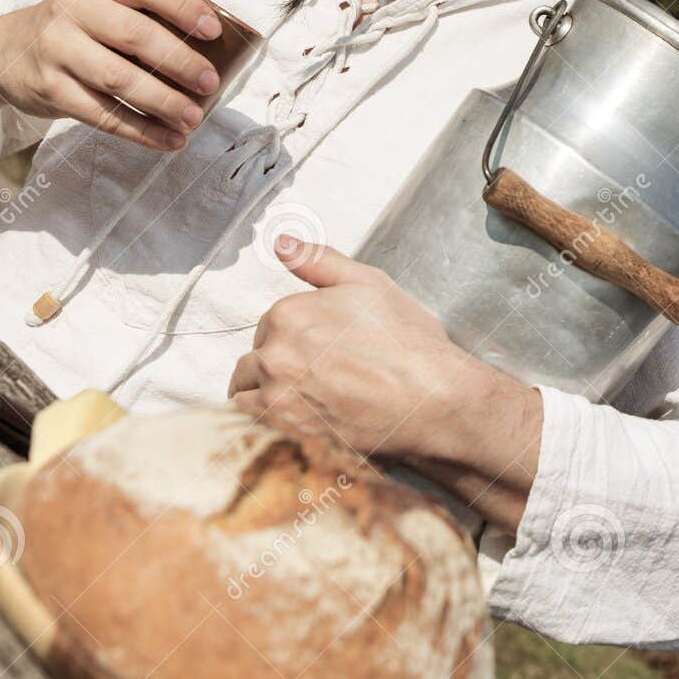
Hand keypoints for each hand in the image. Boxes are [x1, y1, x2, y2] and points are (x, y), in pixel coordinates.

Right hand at [0, 0, 224, 151]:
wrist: (6, 51)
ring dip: (163, 102)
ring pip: (118, 80)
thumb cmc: (79, 24)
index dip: (182, 5)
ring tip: (194, 118)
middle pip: (134, 35)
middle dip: (179, 62)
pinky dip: (142, 131)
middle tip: (212, 84)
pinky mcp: (52, 90)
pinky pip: (103, 116)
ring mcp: (58, 50)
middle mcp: (73, 9)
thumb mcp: (104, 0)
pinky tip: (171, 141)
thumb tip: (216, 44)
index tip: (213, 30)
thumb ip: (149, 12)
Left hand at [227, 237, 466, 462]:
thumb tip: (280, 243)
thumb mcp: (369, 283)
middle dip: (277, 366)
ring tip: (304, 402)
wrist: (432, 400)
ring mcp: (278, 397)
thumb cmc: (408, 342)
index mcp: (289, 314)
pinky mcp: (287, 434)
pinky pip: (252, 427)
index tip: (320, 350)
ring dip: (265, 396)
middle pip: (254, 361)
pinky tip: (296, 421)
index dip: (293, 337)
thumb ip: (318, 261)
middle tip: (317, 377)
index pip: (269, 326)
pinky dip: (266, 424)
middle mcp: (275, 355)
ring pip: (246, 394)